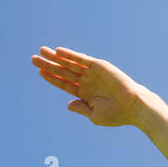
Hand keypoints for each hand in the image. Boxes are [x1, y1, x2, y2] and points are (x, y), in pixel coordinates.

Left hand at [30, 45, 147, 126]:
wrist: (133, 107)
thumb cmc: (116, 115)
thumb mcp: (94, 115)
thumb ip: (80, 108)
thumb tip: (67, 104)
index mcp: (85, 94)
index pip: (64, 84)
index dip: (52, 78)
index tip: (40, 72)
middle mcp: (87, 82)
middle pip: (63, 72)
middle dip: (49, 65)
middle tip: (34, 59)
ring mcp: (93, 73)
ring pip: (69, 63)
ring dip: (56, 57)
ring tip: (42, 51)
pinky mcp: (99, 66)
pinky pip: (82, 59)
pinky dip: (70, 55)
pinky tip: (58, 51)